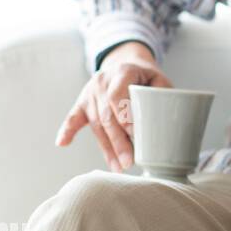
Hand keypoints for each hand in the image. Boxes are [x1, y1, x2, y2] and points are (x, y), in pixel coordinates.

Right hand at [54, 42, 172, 172]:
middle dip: (118, 141)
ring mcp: (90, 92)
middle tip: (129, 161)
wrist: (125, 63)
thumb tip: (168, 123)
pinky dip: (67, 130)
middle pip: (107, 115)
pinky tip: (62, 143)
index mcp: (123, 71)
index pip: (118, 96)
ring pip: (96, 123)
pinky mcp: (82, 102)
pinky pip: (73, 117)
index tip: (136, 136)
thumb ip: (163, 97)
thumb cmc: (146, 77)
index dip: (125, 117)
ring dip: (107, 148)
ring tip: (118, 167)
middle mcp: (102, 81)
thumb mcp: (159, 79)